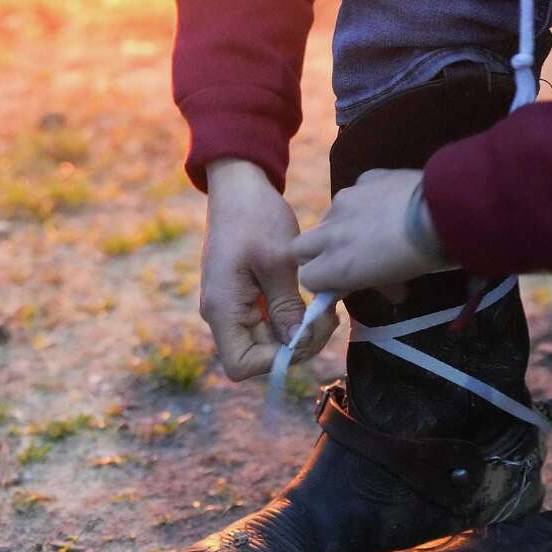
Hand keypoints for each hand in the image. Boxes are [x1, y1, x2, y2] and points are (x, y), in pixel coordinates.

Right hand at [200, 159, 336, 380]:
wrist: (240, 186)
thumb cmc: (255, 216)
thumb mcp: (278, 261)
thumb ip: (286, 306)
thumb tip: (296, 342)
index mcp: (223, 308)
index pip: (241, 365)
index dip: (275, 361)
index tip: (304, 334)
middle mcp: (223, 314)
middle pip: (259, 356)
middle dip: (296, 345)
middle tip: (328, 319)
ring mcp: (233, 307)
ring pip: (269, 342)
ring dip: (299, 332)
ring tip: (325, 309)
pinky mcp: (246, 298)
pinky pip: (270, 322)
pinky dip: (293, 317)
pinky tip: (312, 300)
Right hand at [289, 169, 455, 293]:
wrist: (442, 212)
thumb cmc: (421, 257)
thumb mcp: (392, 280)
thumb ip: (368, 281)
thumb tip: (376, 288)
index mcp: (337, 264)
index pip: (307, 278)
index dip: (323, 282)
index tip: (343, 284)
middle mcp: (332, 231)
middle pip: (299, 247)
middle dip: (315, 254)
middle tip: (344, 258)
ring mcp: (346, 200)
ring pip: (329, 217)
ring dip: (343, 226)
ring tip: (377, 228)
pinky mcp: (365, 178)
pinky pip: (356, 192)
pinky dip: (367, 201)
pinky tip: (392, 204)